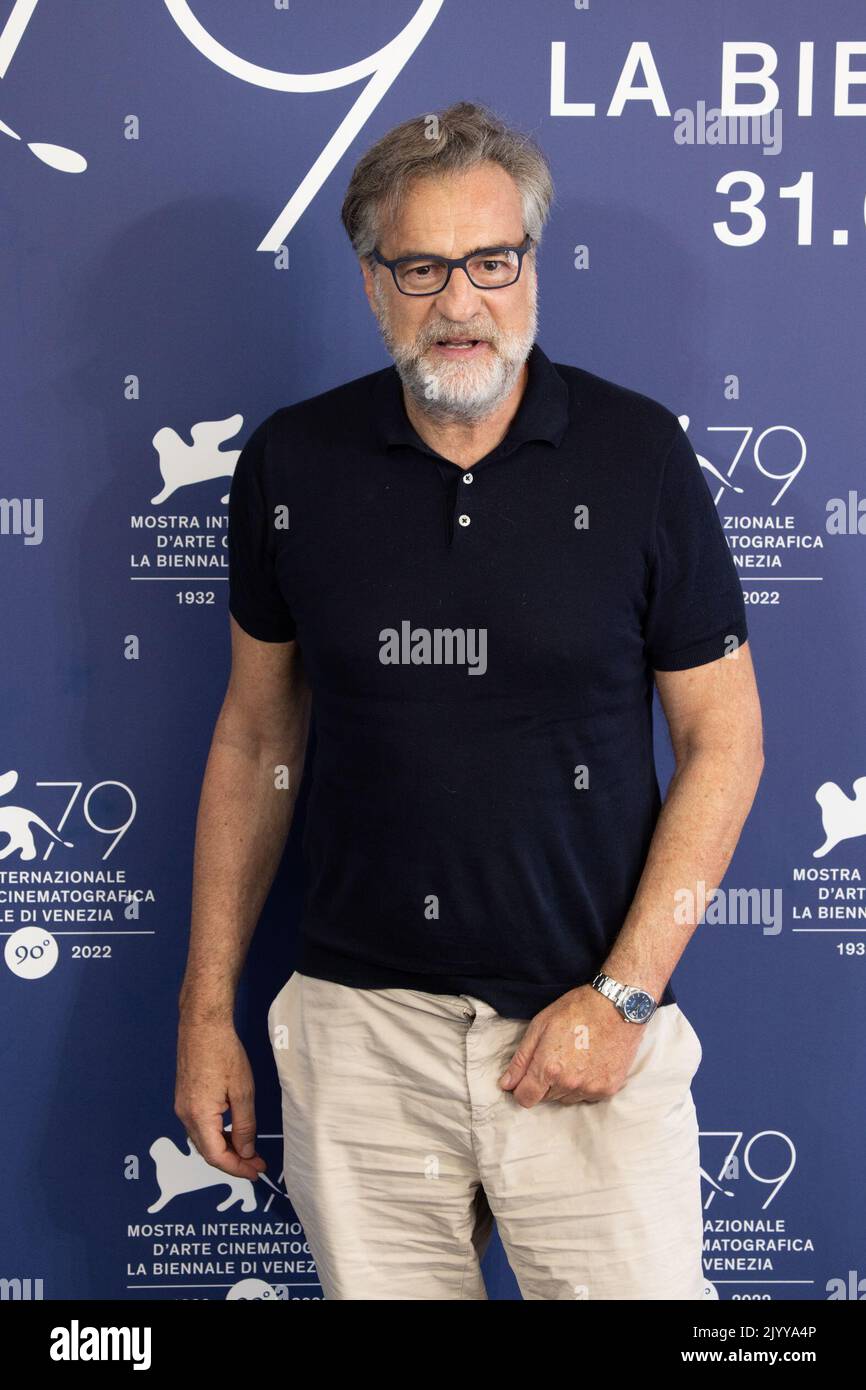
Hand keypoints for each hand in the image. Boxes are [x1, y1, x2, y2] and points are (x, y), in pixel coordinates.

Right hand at [174, 1016, 266, 1179]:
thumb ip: (244, 1126)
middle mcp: (185, 1115)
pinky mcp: (184, 1097)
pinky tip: (233, 1132)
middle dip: (233, 1161)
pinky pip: (200, 1126)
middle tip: (257, 1163)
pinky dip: (217, 1134)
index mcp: (198, 1116)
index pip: (217, 1156)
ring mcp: (182, 1106)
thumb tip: (245, 1151)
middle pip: (208, 1151)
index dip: (237, 1168)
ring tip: (249, 1150)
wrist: (202, 1024)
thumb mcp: (242, 1091)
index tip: (256, 1171)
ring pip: (203, 1139)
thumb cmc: (222, 1051)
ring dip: (225, 1148)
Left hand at [497, 984, 644, 1107]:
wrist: (618, 1006)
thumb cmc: (576, 1009)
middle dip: (545, 1083)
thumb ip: (521, 1059)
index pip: (525, 1098)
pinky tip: (590, 1062)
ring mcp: (590, 1088)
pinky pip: (588, 1096)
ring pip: (567, 1098)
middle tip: (557, 1056)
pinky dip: (586, 1084)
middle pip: (546, 1098)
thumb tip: (506, 1084)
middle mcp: (569, 1084)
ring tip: (575, 1058)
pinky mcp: (608, 1089)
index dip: (522, 1088)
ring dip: (566, 1085)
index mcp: (548, 1068)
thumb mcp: (540, 1025)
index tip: (527, 1077)